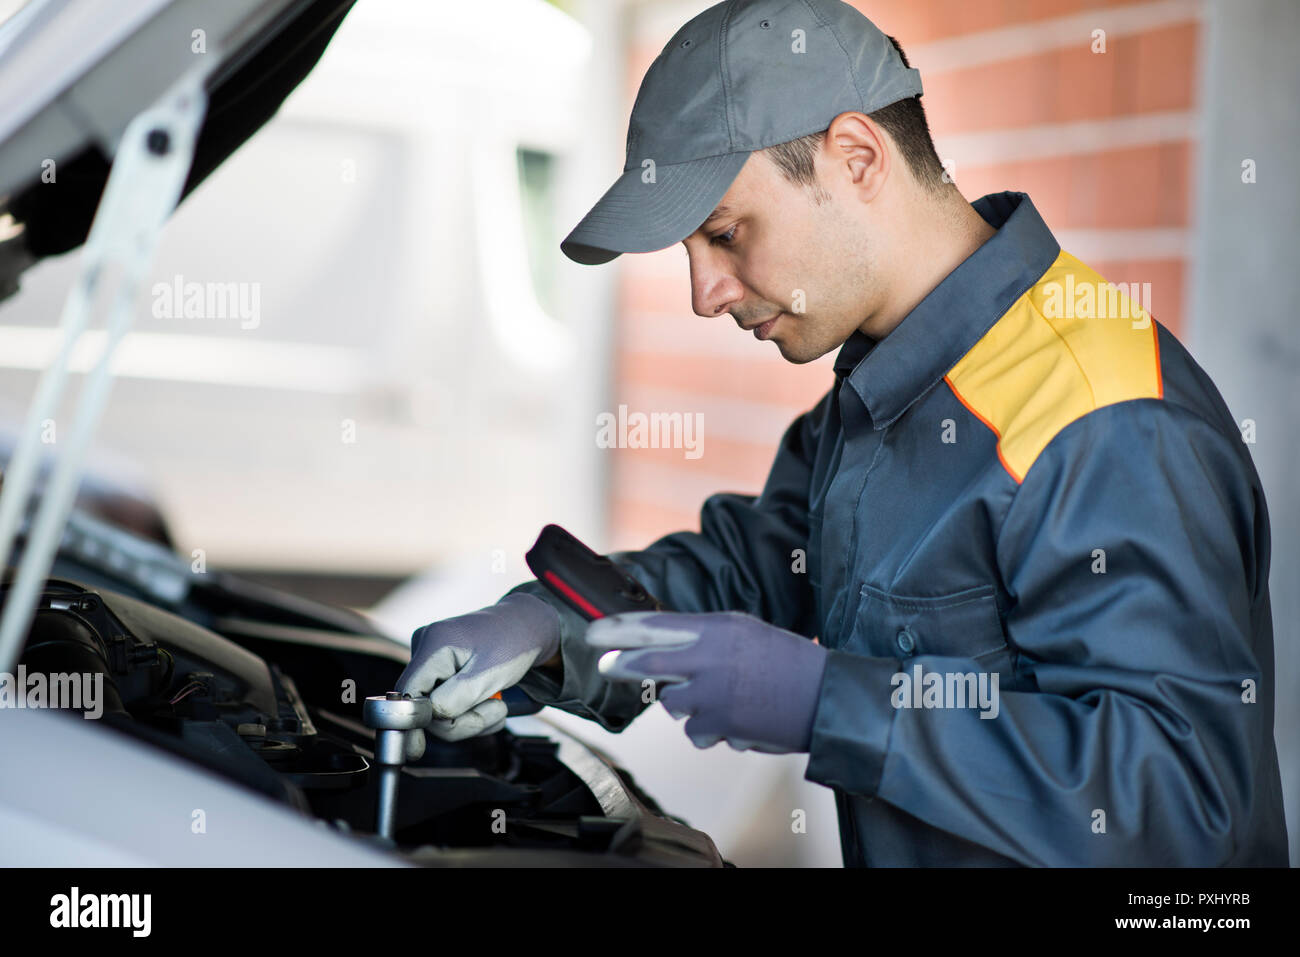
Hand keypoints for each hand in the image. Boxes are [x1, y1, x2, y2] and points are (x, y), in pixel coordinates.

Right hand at [397, 592, 559, 756]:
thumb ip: (458, 697)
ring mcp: (433, 661)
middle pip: (424, 708)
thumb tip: (430, 717)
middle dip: (461, 720)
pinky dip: (471, 712)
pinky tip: (490, 702)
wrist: (529, 626)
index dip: (418, 722)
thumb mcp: (492, 672)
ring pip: (438, 712)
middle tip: (496, 708)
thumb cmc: (516, 642)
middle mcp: (426, 650)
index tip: (429, 742)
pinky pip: (447, 705)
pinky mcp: (443, 672)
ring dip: (472, 718)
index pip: (407, 694)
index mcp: (434, 645)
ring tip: (498, 703)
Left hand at [584, 610, 827, 752]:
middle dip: (623, 665)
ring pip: (673, 704)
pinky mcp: (720, 726)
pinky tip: (736, 719)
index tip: (594, 632)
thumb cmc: (786, 660)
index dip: (619, 629)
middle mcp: (709, 659)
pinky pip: (696, 732)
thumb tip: (666, 646)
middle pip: (647, 664)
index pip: (655, 626)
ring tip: (721, 697)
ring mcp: (712, 695)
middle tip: (610, 665)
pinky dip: (711, 729)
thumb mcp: (745, 632)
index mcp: (716, 629)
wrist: (824, 697)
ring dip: (687, 704)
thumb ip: (705, 637)